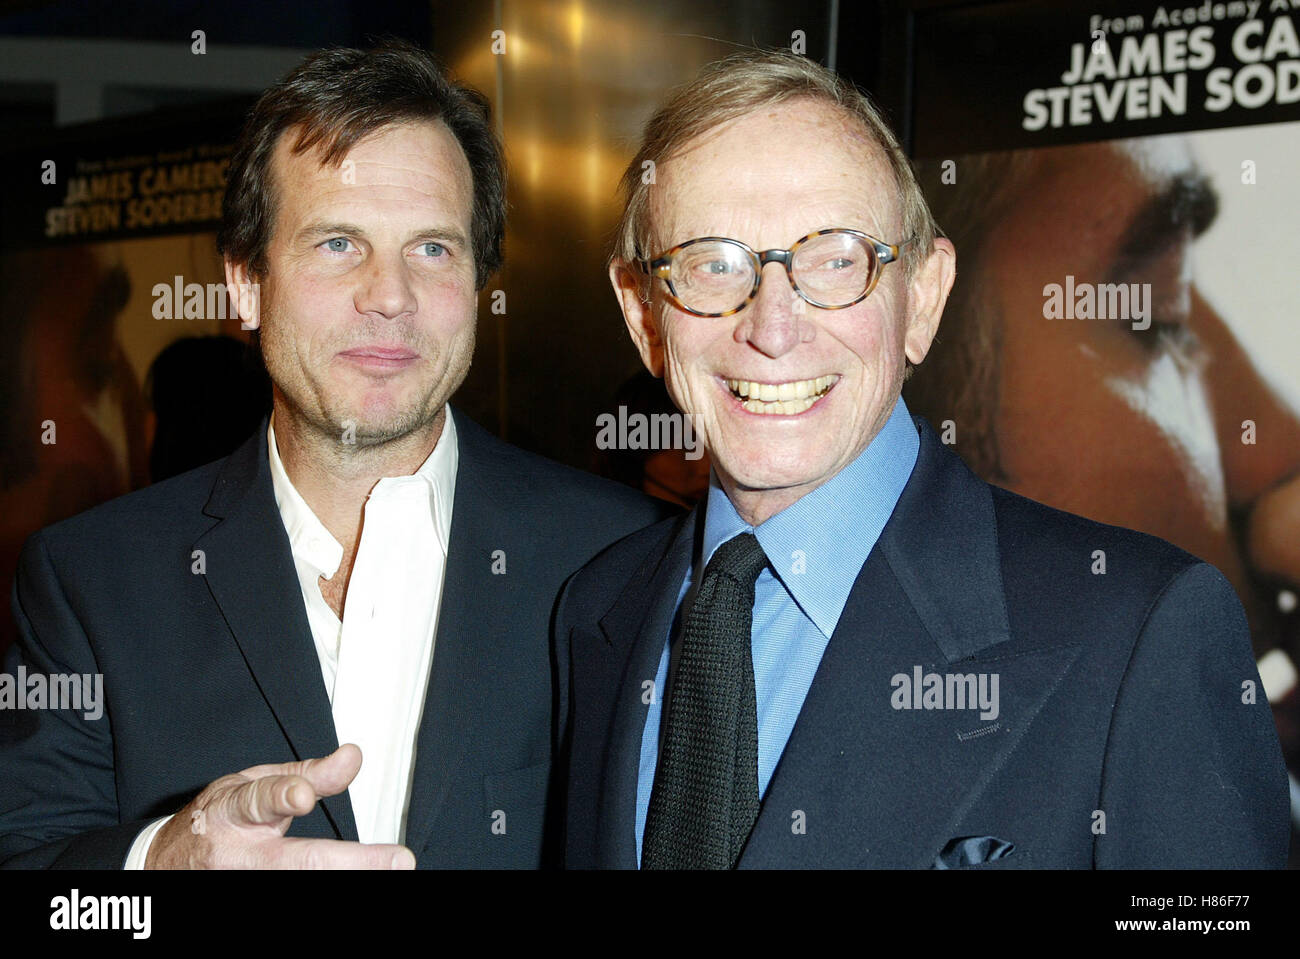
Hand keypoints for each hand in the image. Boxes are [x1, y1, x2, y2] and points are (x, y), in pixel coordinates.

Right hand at [144, 744, 414, 868]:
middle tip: (399, 860)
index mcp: (234, 812)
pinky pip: (294, 895)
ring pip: (299, 883)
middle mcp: (239, 856)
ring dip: (349, 881)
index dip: (281, 796)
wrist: (168, 864)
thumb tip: (353, 757)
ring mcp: (243, 885)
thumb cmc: (219, 818)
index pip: (258, 800)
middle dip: (353, 863)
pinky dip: (330, 890)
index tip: (303, 796)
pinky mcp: (248, 902)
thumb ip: (305, 774)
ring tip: (392, 875)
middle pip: (297, 862)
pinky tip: (364, 883)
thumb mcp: (251, 785)